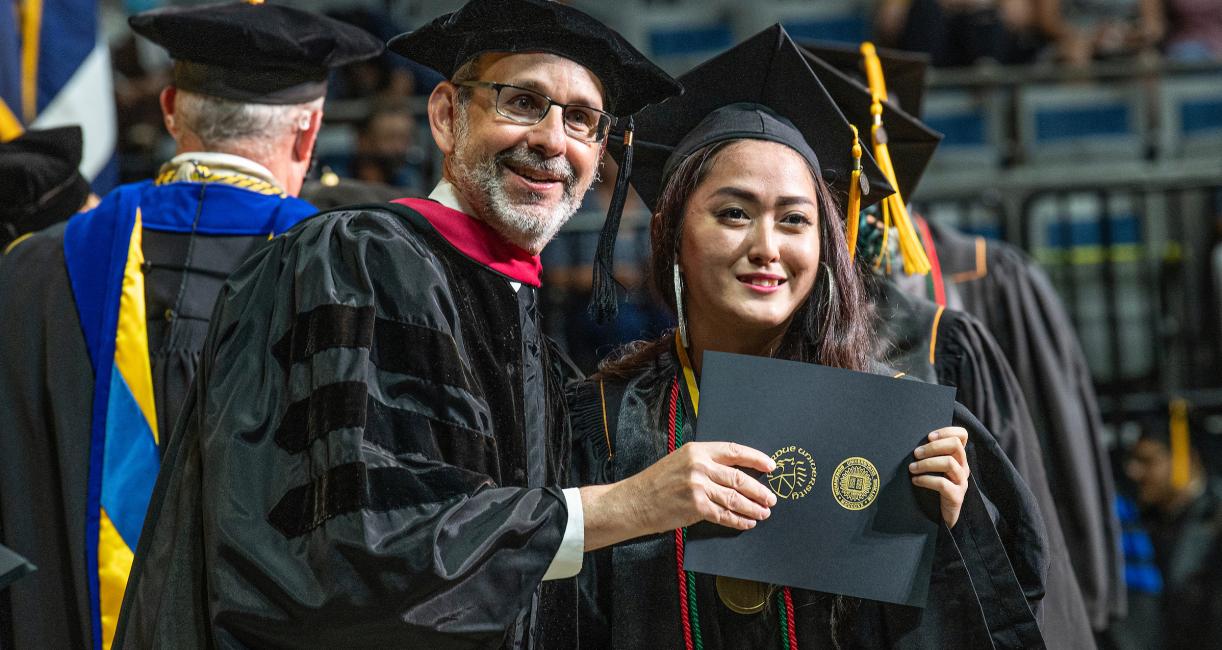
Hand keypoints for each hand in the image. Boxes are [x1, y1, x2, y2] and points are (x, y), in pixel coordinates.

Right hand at [581, 442, 776, 550]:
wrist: (634, 502)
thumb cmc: (657, 483)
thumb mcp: (681, 461)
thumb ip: (706, 463)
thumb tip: (737, 473)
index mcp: (697, 450)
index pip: (734, 451)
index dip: (756, 459)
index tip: (771, 466)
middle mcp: (699, 465)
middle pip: (739, 477)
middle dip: (759, 490)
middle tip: (771, 498)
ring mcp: (697, 486)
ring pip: (735, 497)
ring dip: (753, 507)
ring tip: (764, 513)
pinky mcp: (696, 506)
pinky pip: (724, 514)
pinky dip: (739, 520)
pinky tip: (747, 523)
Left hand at [909, 427, 969, 527]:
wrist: (942, 517)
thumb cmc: (933, 487)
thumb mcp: (935, 468)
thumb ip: (930, 455)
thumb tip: (910, 442)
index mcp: (958, 457)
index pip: (962, 435)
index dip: (947, 431)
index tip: (929, 436)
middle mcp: (963, 467)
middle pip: (955, 445)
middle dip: (933, 447)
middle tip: (916, 453)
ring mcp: (961, 482)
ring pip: (949, 463)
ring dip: (926, 463)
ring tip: (912, 468)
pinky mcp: (956, 496)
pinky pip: (942, 484)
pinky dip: (925, 480)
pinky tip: (915, 481)